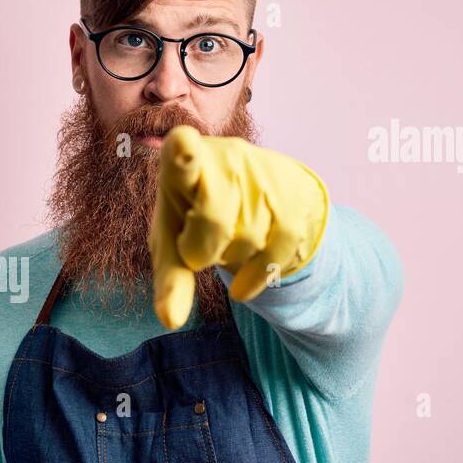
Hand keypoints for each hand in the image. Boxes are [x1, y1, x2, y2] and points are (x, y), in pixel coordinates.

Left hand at [149, 125, 328, 328]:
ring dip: (232, 256)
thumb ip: (170, 281)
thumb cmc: (200, 220)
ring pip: (245, 239)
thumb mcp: (176, 246)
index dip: (182, 153)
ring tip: (227, 241)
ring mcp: (262, 176)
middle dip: (203, 248)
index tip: (182, 141)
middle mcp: (224, 159)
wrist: (263, 199)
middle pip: (213, 220)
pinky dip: (257, 275)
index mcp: (182, 165)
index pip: (181, 158)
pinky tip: (243, 284)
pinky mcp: (293, 197)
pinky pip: (276, 249)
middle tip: (198, 247)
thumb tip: (170, 321)